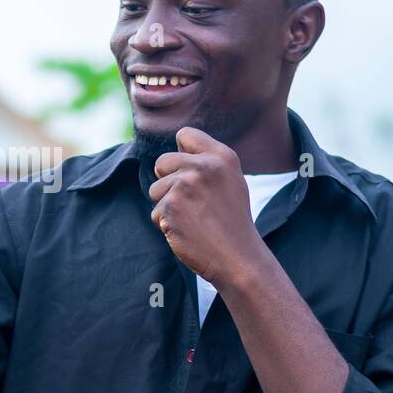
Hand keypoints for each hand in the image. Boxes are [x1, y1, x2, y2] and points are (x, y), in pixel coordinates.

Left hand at [148, 127, 266, 289]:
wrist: (237, 258)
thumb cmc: (232, 221)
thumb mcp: (230, 181)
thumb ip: (206, 163)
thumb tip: (172, 156)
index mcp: (222, 156)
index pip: (185, 135)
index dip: (182, 154)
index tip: (191, 173)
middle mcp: (204, 165)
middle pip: (162, 161)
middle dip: (168, 181)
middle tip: (192, 203)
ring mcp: (185, 184)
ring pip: (155, 189)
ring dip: (167, 206)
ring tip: (193, 218)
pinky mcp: (170, 205)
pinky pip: (156, 212)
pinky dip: (166, 224)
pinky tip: (188, 231)